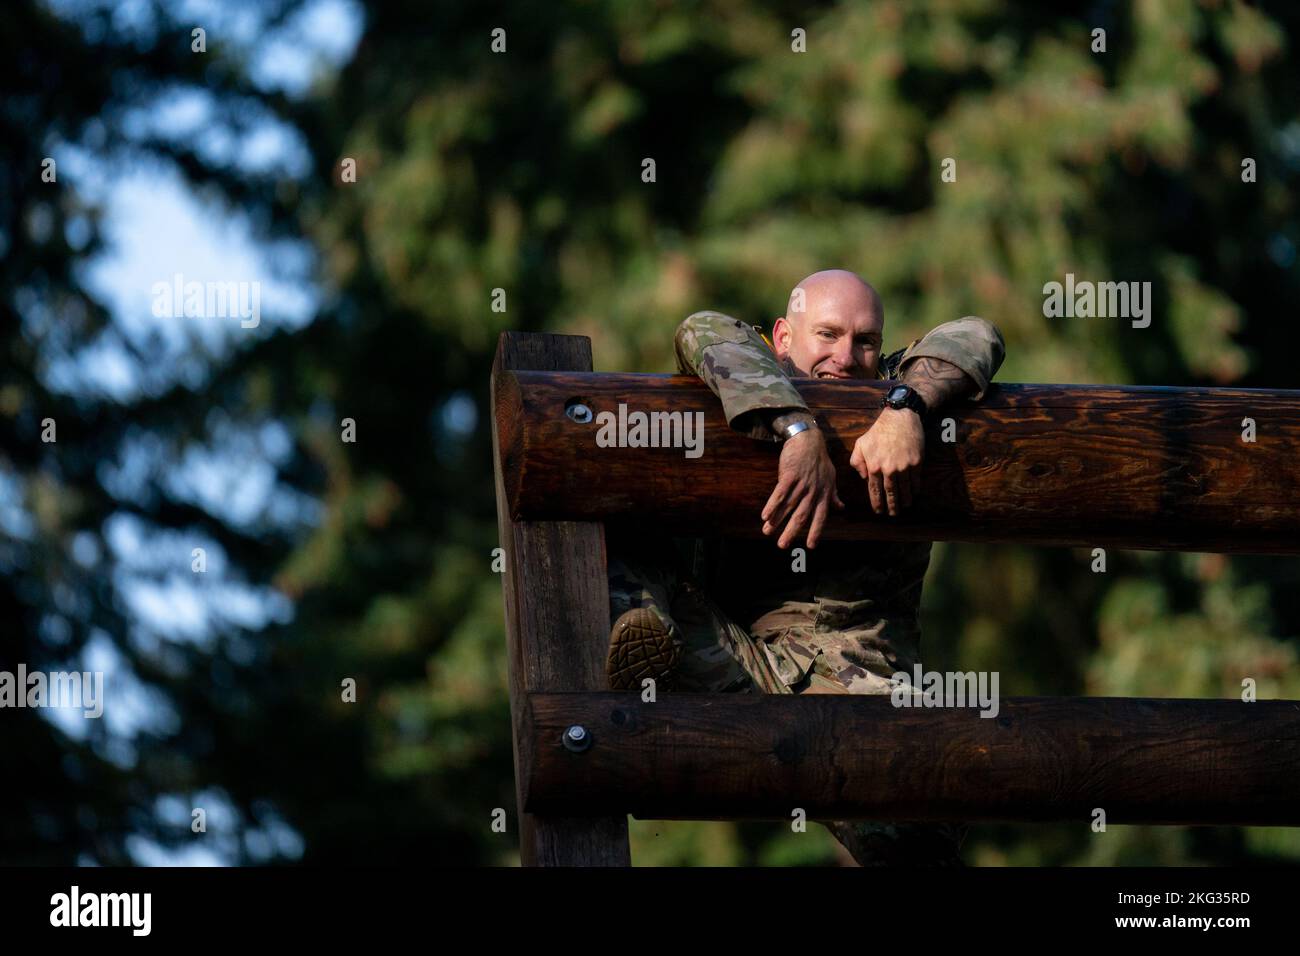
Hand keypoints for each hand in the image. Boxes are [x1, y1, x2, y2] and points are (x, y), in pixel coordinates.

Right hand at [761, 427, 844, 548]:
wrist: (808, 439)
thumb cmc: (819, 460)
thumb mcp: (831, 477)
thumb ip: (834, 495)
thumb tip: (841, 508)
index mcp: (824, 494)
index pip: (820, 517)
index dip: (815, 532)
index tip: (810, 546)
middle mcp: (813, 491)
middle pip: (801, 516)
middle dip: (791, 532)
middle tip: (782, 546)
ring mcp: (801, 484)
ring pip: (787, 506)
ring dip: (776, 521)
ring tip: (767, 532)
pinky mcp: (789, 475)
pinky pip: (779, 493)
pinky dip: (772, 505)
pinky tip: (765, 516)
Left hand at [849, 407, 923, 514]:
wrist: (900, 418)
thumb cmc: (878, 431)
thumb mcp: (861, 444)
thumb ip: (857, 462)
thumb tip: (863, 478)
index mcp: (874, 466)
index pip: (875, 490)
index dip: (877, 503)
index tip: (879, 511)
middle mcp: (889, 470)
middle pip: (891, 493)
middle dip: (892, 506)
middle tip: (893, 514)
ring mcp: (904, 467)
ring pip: (905, 490)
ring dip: (905, 500)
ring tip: (905, 507)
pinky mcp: (916, 462)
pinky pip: (916, 480)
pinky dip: (915, 489)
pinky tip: (914, 494)